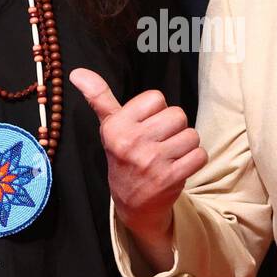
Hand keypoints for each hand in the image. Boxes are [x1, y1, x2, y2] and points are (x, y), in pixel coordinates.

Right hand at [69, 68, 205, 238]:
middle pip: (177, 114)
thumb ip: (98, 96)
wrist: (132, 204)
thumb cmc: (123, 157)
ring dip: (185, 145)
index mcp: (116, 126)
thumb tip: (77, 72)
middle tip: (158, 142)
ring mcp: (152, 161)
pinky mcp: (170, 178)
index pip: (156, 98)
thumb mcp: (109, 127)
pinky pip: (199, 154)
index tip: (144, 126)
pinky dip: (194, 159)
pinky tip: (179, 166)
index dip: (155, 111)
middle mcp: (131, 142)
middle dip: (173, 127)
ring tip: (168, 155)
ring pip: (191, 134)